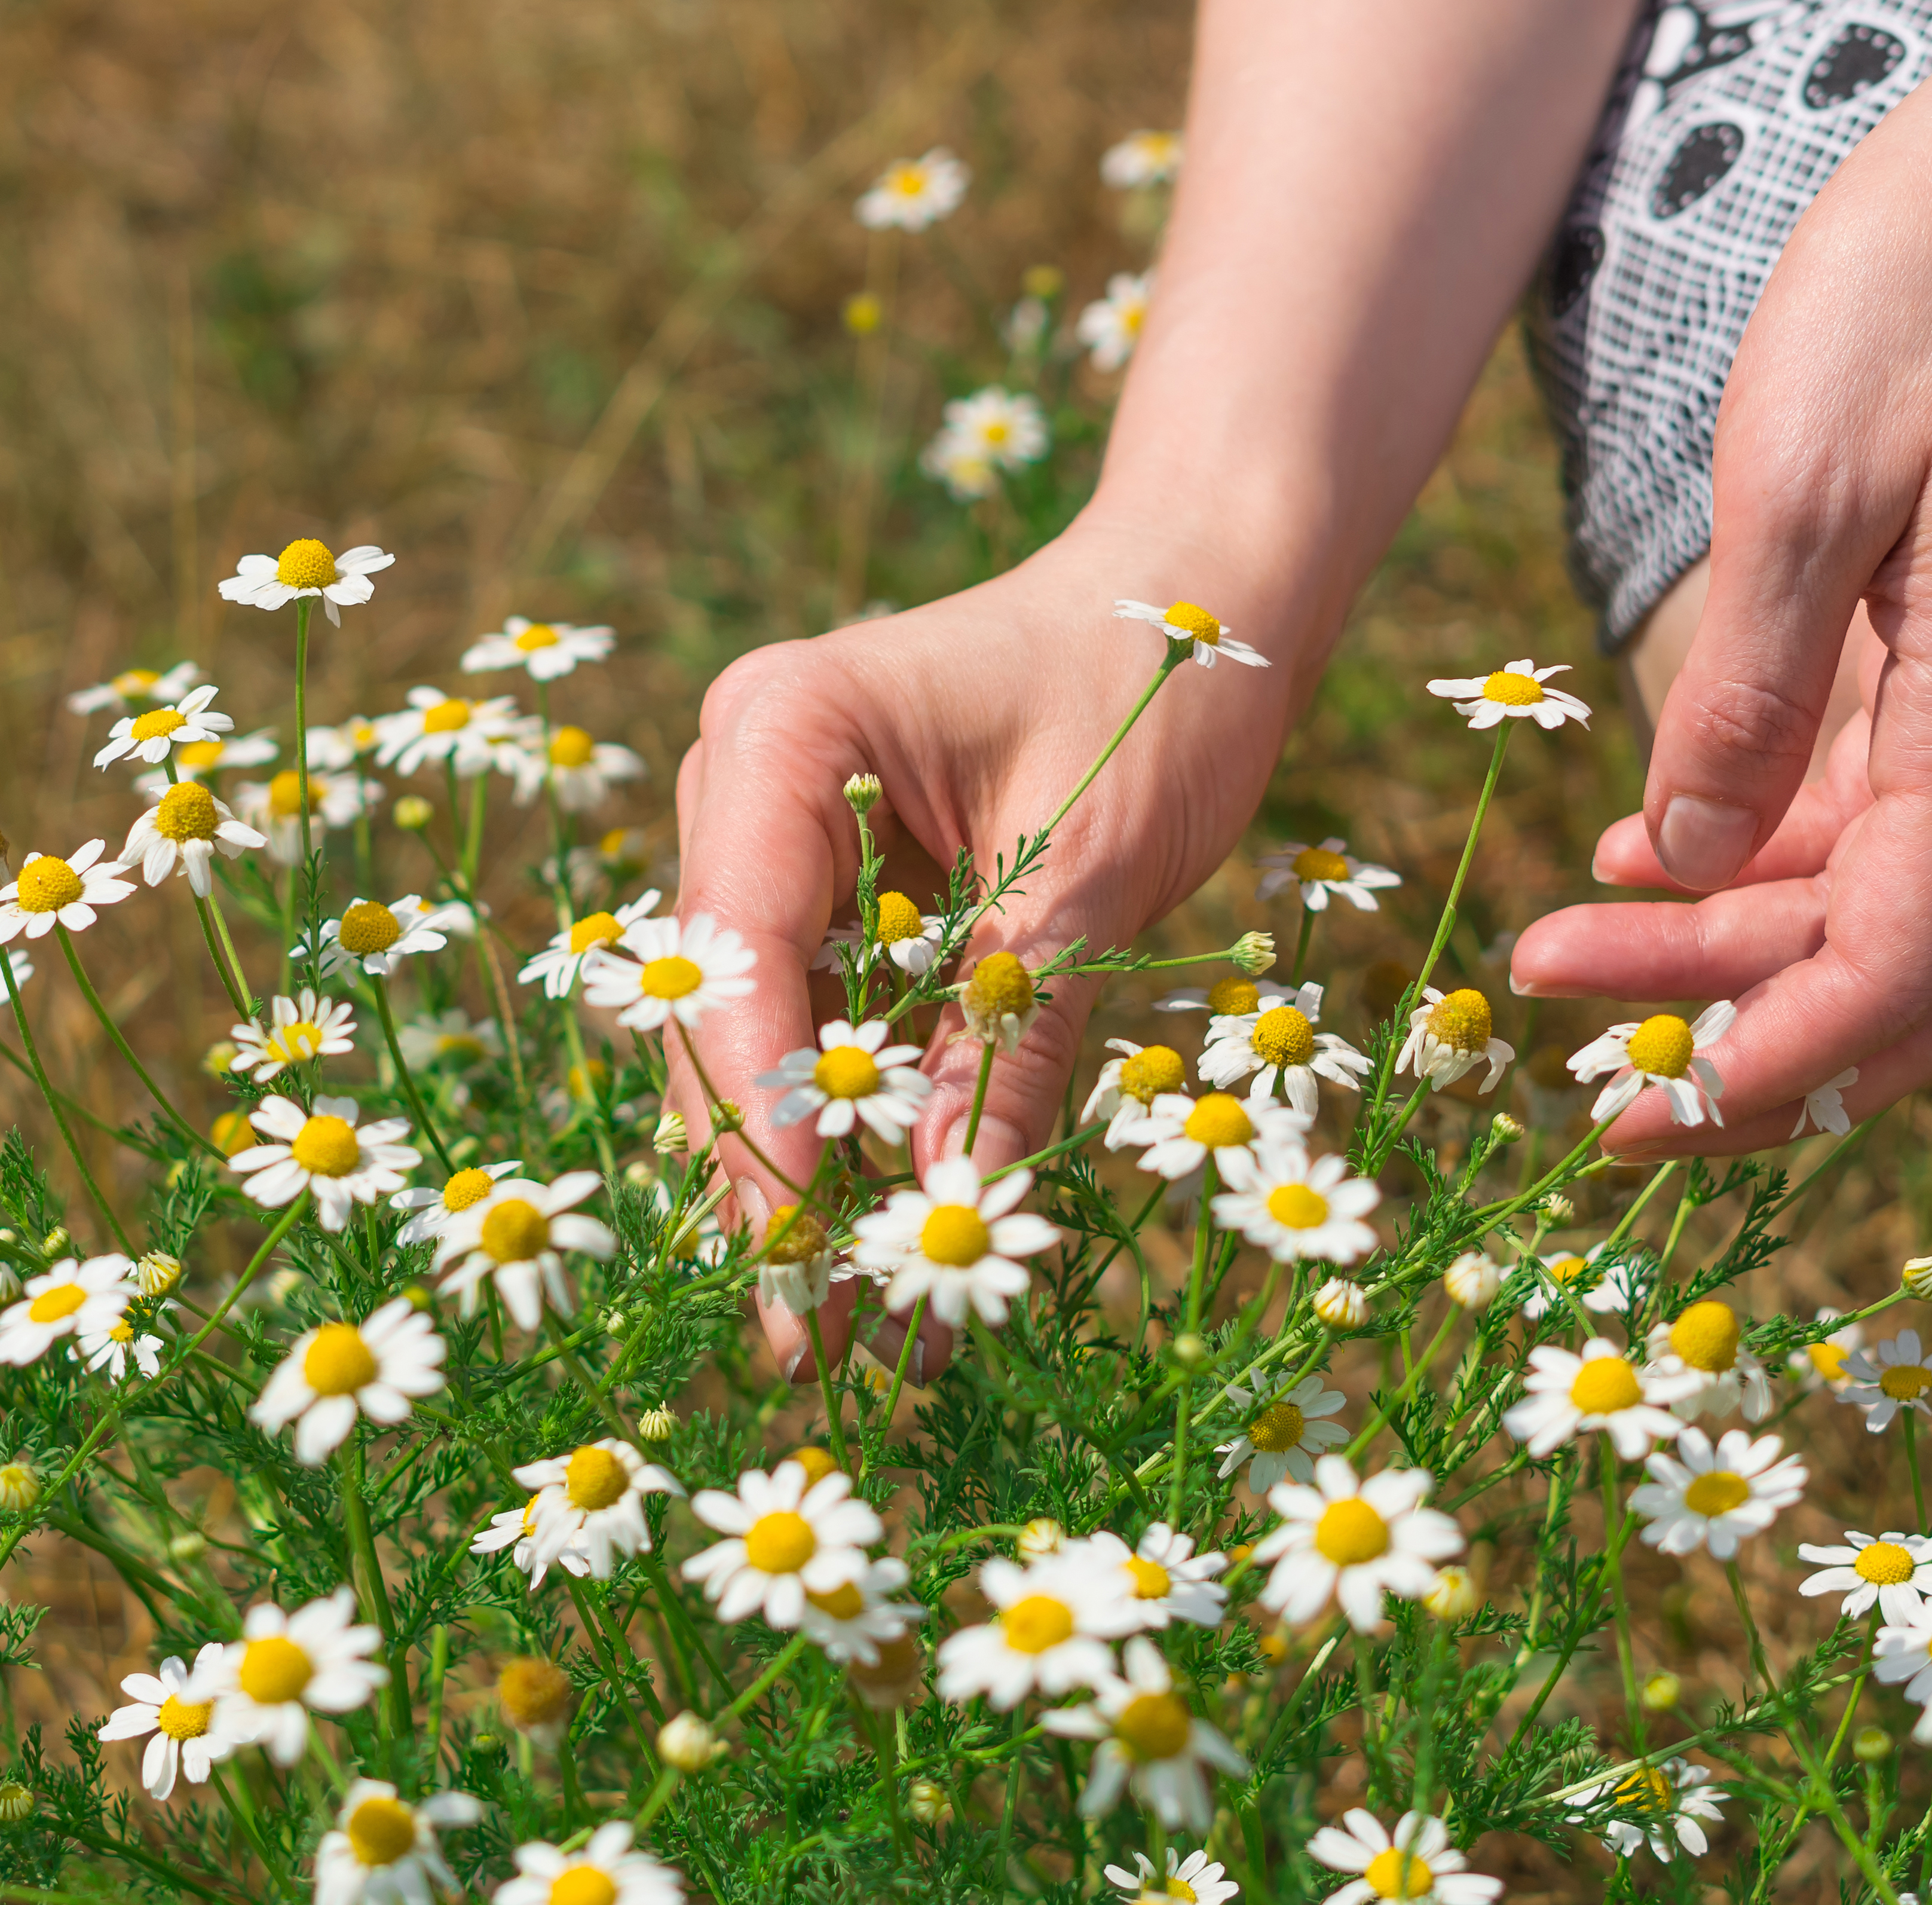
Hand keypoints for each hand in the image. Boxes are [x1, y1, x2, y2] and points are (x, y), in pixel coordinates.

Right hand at [671, 513, 1305, 1374]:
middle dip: (772, 1181)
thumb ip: (1014, 1026)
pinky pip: (825, 1027)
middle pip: (729, 1015)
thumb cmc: (1160, 678)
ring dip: (810, 1182)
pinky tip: (895, 1239)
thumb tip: (950, 1201)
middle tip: (811, 1345)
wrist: (1202, 586)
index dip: (765, 1110)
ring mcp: (774, 838)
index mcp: (780, 731)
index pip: (738, 948)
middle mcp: (742, 782)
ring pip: (766, 1043)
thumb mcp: (1100, 864)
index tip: (802, 1248)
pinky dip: (862, 1129)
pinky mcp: (830, 891)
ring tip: (851, 1336)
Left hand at [1510, 64, 1931, 1152]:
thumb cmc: (1915, 300)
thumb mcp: (1796, 490)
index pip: (1892, 971)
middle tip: (1582, 1089)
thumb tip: (1676, 859)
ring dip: (1728, 961)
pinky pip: (1863, 821)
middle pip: (1891, 976)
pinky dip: (1754, 868)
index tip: (1650, 1113)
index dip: (1775, 1070)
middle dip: (1744, 1052)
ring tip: (1566, 963)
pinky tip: (1634, 861)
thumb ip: (1743, 691)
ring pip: (1871, 909)